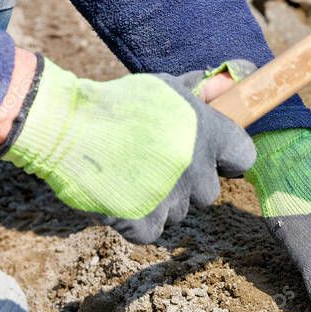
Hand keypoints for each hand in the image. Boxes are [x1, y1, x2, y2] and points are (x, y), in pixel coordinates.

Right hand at [0, 55, 254, 242]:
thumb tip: (230, 82)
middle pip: (209, 191)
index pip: (244, 157)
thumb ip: (201, 91)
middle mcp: (196, 168)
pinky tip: (121, 196)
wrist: (65, 127)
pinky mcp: (144, 221)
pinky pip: (154, 229)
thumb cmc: (117, 103)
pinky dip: (138, 220)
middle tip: (159, 165)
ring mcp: (171, 198)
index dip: (228, 159)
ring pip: (180, 211)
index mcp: (208, 134)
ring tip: (133, 175)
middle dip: (189, 182)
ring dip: (162, 200)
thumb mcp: (165, 86)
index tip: (212, 156)